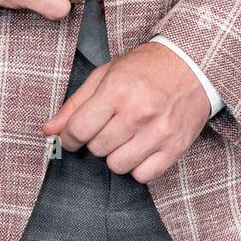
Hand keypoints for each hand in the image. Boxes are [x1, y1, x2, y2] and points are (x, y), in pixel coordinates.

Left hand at [42, 41, 211, 182]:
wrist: (192, 64)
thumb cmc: (146, 68)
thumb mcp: (106, 74)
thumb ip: (75, 104)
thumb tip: (48, 130)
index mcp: (117, 89)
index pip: (79, 129)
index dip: (70, 136)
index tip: (73, 135)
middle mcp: (138, 111)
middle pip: (97, 148)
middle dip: (96, 140)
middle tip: (108, 125)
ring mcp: (158, 132)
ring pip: (118, 165)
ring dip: (116, 154)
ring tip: (126, 135)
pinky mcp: (175, 147)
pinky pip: (143, 175)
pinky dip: (138, 166)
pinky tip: (141, 146)